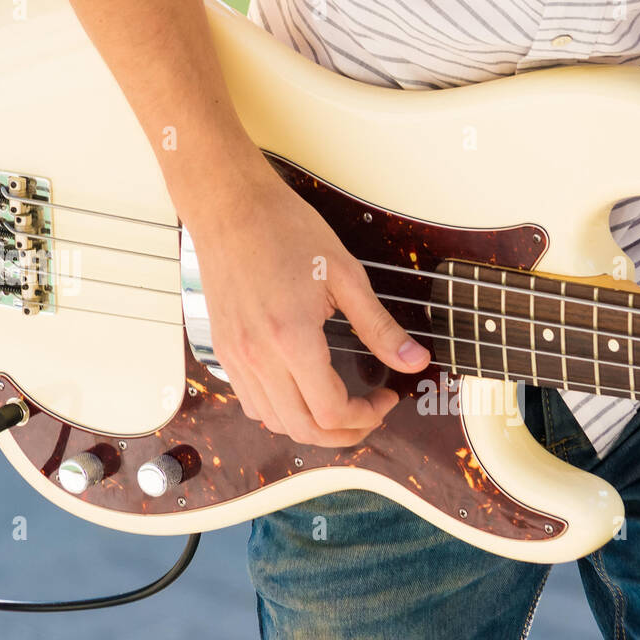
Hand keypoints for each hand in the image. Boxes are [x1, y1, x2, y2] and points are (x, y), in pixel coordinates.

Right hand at [182, 150, 429, 447]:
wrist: (229, 206)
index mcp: (292, 338)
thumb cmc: (283, 229)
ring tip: (342, 408)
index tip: (386, 399)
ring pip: (275, 423)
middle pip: (303, 430)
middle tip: (370, 414)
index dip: (366, 417)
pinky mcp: (224, 352)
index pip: (331, 411)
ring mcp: (236, 357)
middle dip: (344, 433)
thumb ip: (380, 327)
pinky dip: (282, 412)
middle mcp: (258, 356)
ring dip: (313, 427)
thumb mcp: (346, 275)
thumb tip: (414, 360)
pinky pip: (252, 403)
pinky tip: (304, 393)